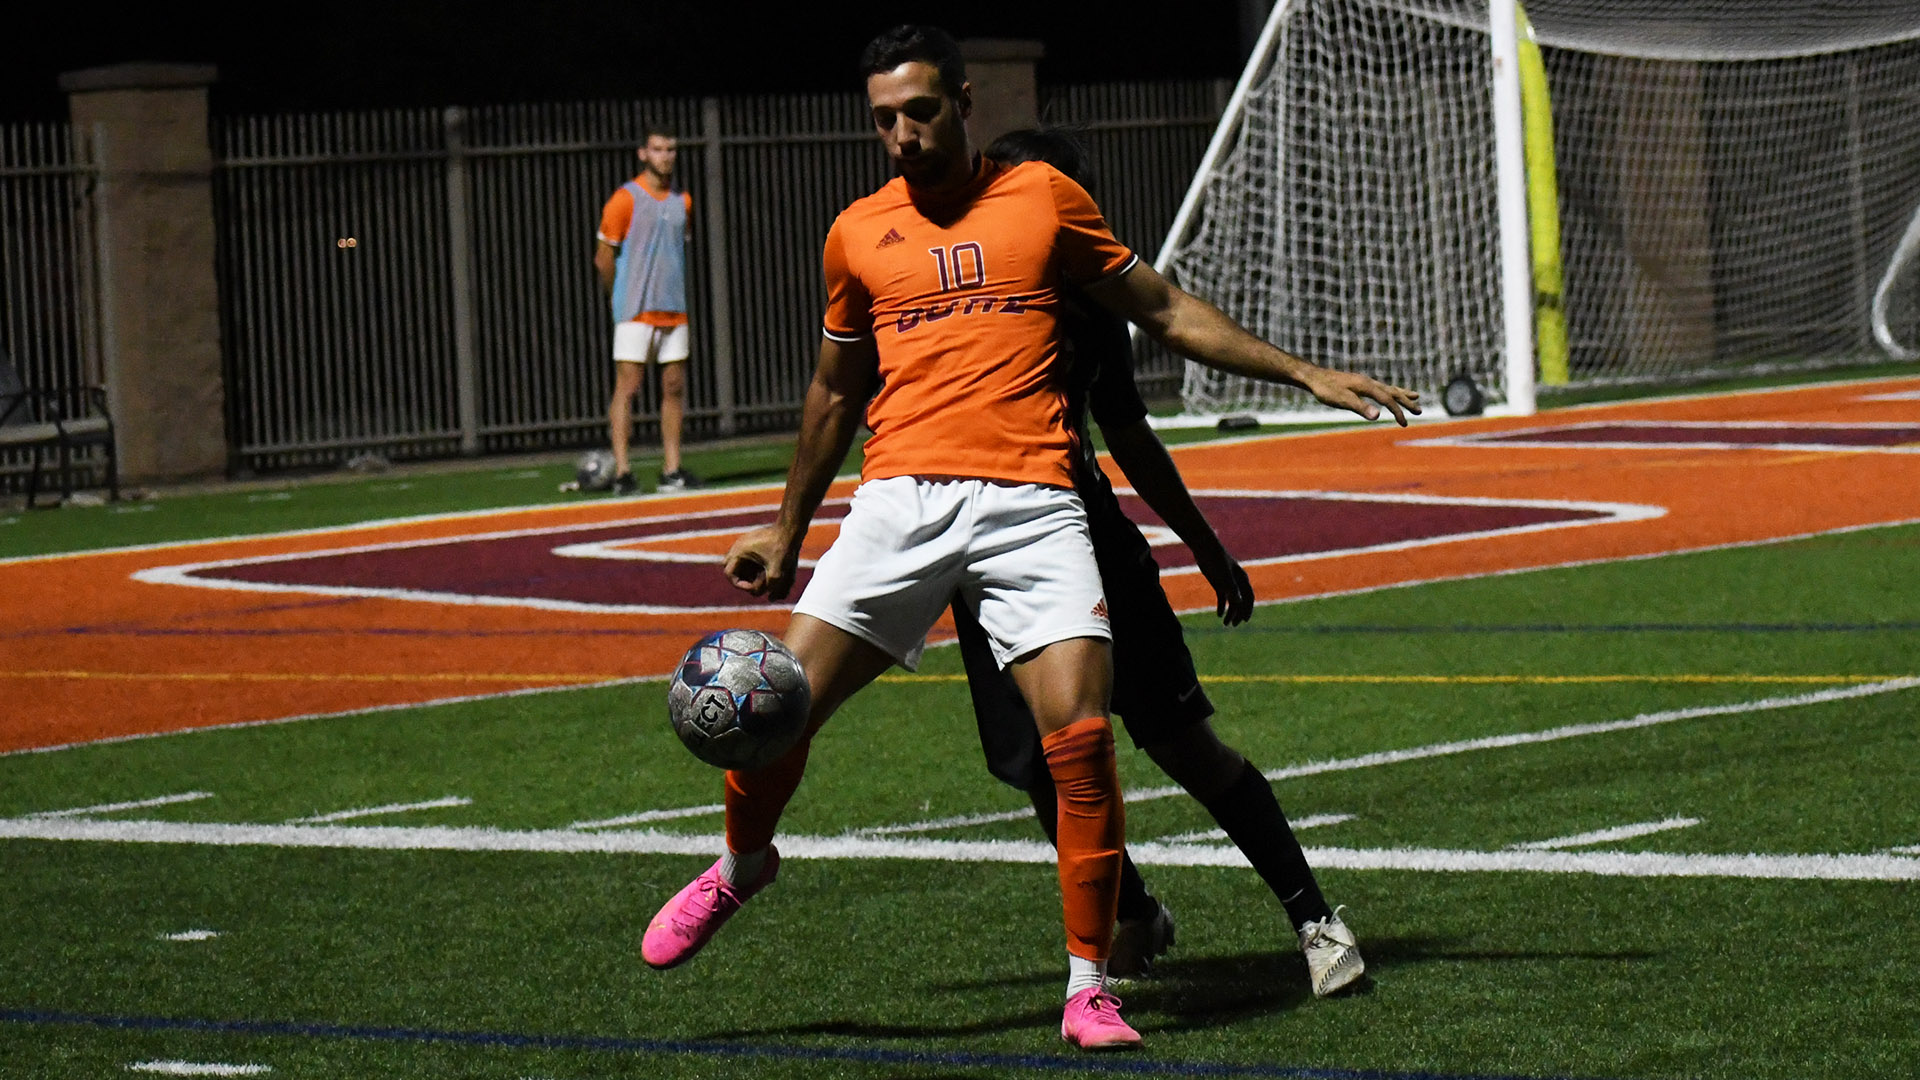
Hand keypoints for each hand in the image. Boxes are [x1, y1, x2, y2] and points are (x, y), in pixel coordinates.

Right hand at [723, 526, 798, 600]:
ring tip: (760, 579)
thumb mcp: (777, 571)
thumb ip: (769, 586)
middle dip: (740, 579)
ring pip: (737, 563)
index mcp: (739, 551)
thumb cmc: (783, 548)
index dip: (740, 585)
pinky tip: (764, 571)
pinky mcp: (751, 543)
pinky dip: (751, 567)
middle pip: (730, 568)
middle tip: (753, 584)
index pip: (729, 574)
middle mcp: (738, 546)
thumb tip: (767, 597)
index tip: (753, 588)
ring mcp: (744, 543)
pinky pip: (744, 558)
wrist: (790, 529)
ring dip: (745, 573)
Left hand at [1193, 541, 1252, 625]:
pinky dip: (1221, 606)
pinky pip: (1222, 598)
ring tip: (1225, 623)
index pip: (1249, 597)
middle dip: (1239, 614)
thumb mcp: (1224, 575)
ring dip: (1230, 613)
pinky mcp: (1218, 583)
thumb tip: (1238, 602)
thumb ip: (1231, 588)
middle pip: (1241, 601)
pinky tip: (1219, 615)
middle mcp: (1237, 582)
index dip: (1248, 609)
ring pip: (1232, 601)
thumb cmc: (1217, 560)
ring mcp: (1227, 583)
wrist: (1205, 549)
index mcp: (1242, 579)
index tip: (1245, 620)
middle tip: (1233, 625)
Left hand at [1305, 368, 1421, 426]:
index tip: (1404, 424)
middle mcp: (1369, 382)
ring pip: (1388, 388)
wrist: (1313, 377)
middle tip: (1420, 411)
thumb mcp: (1343, 400)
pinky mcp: (1359, 384)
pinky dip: (1389, 391)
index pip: (1388, 400)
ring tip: (1416, 396)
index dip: (1397, 411)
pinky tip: (1388, 393)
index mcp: (1367, 386)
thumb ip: (1360, 407)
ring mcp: (1364, 382)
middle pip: (1393, 392)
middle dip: (1406, 402)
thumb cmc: (1326, 390)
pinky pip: (1380, 388)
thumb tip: (1378, 416)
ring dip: (1402, 394)